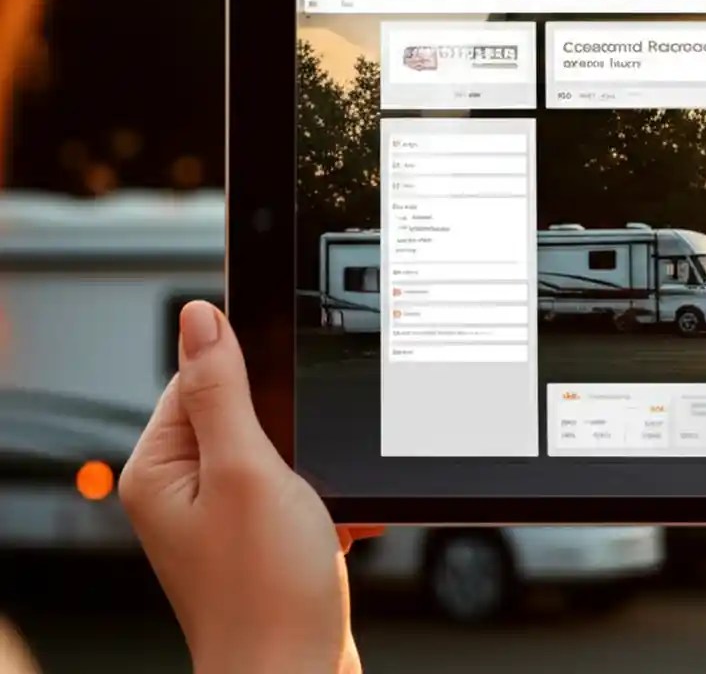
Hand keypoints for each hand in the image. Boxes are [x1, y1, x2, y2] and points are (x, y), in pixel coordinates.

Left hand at [120, 302, 382, 673]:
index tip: (295, 390)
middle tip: (312, 467)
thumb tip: (199, 317)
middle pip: (249, 415)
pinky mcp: (264, 543)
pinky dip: (331, 505)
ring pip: (286, 457)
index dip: (255, 375)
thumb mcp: (247, 472)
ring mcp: (226, 520)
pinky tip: (339, 529)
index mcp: (162, 468)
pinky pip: (303, 496)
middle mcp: (186, 492)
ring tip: (325, 508)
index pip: (200, 379)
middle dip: (299, 432)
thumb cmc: (264, 594)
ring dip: (321, 472)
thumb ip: (223, 390)